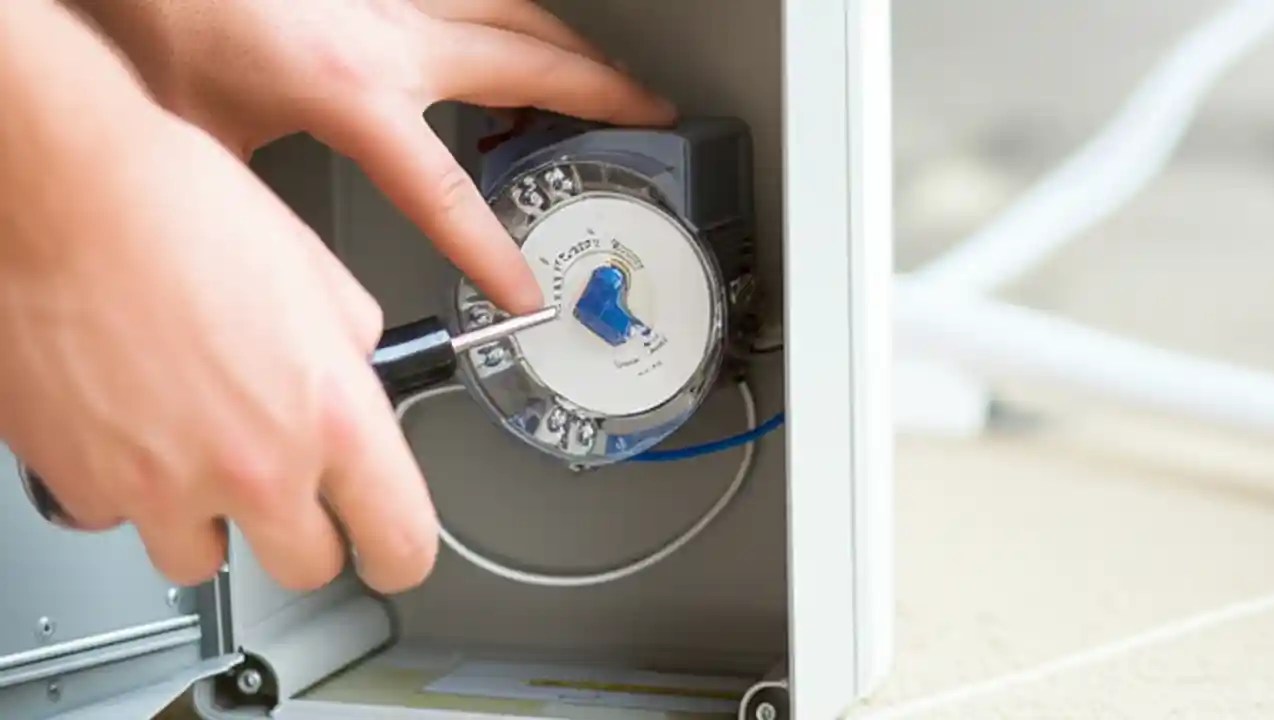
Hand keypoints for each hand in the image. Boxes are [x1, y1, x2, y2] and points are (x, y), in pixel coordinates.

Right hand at [1, 1, 437, 592]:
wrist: (64, 191)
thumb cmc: (180, 208)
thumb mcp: (315, 272)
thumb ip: (350, 346)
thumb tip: (356, 378)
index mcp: (333, 415)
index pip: (401, 541)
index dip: (399, 551)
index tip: (390, 549)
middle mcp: (256, 467)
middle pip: (307, 568)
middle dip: (304, 533)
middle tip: (289, 486)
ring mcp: (165, 488)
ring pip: (204, 559)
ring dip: (209, 519)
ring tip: (196, 446)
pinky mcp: (85, 487)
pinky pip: (120, 518)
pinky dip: (127, 487)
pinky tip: (131, 424)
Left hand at [72, 0, 677, 312]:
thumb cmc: (155, 19)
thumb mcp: (208, 143)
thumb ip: (259, 215)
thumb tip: (277, 270)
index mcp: (354, 91)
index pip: (447, 195)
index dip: (494, 253)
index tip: (527, 293)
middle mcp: (392, 31)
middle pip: (531, 66)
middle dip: (603, 95)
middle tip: (652, 114)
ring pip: (514, 9)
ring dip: (569, 42)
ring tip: (606, 70)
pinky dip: (510, 10)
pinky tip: (520, 24)